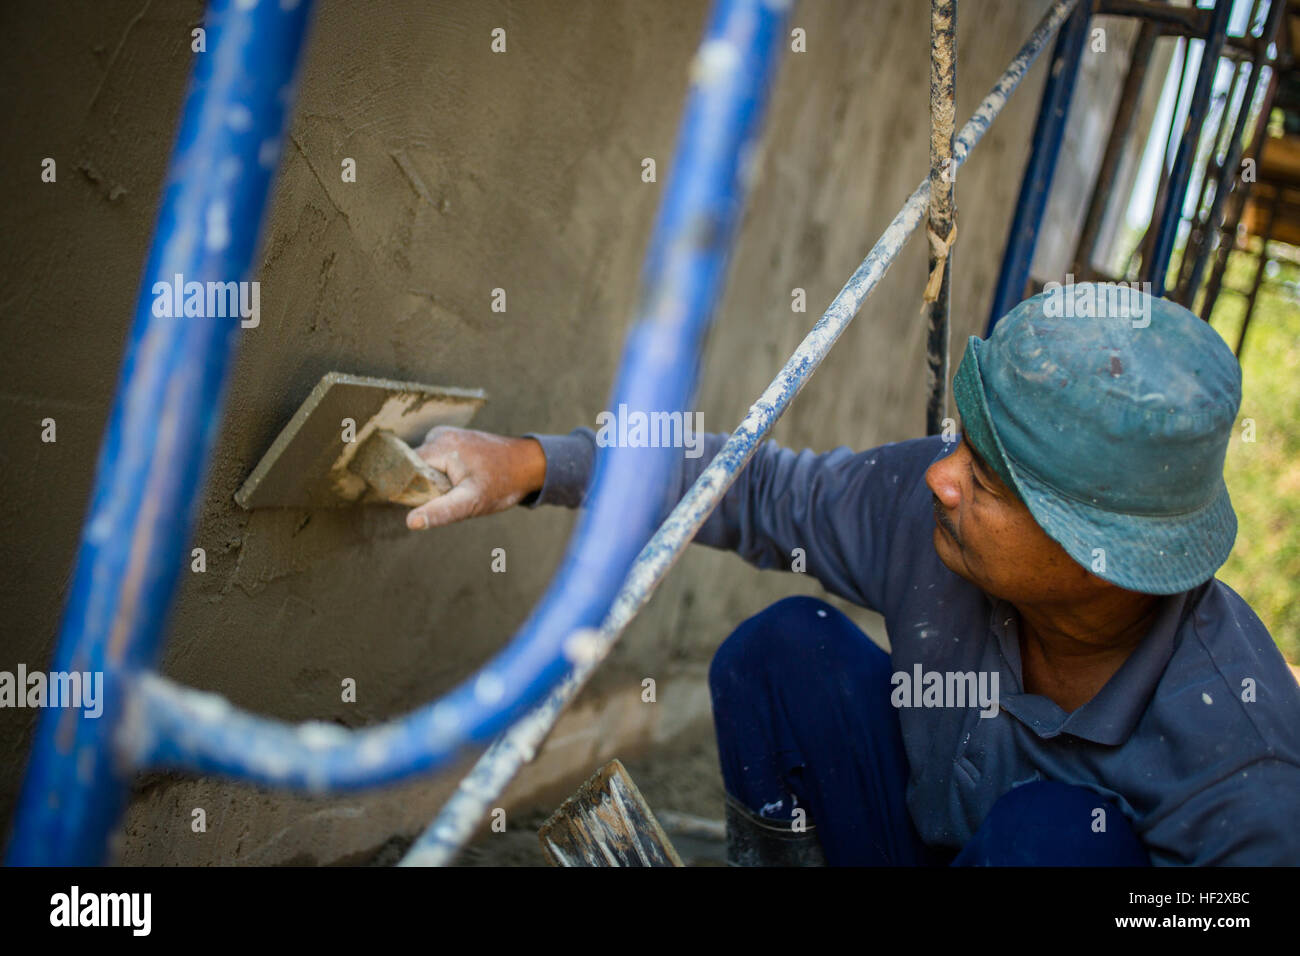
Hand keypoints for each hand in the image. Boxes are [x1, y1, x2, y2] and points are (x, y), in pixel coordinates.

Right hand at [405, 426, 545, 529]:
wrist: (529, 465)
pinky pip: (435, 460)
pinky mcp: (453, 439)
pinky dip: (442, 474)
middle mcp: (439, 434)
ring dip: (434, 481)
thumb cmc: (503, 484)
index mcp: (439, 445)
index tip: (421, 504)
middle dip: (424, 486)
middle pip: (412, 467)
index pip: (404, 469)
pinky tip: (461, 480)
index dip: (408, 490)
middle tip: (451, 496)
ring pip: (423, 465)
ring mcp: (446, 434)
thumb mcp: (471, 502)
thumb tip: (411, 522)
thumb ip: (440, 511)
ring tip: (459, 488)